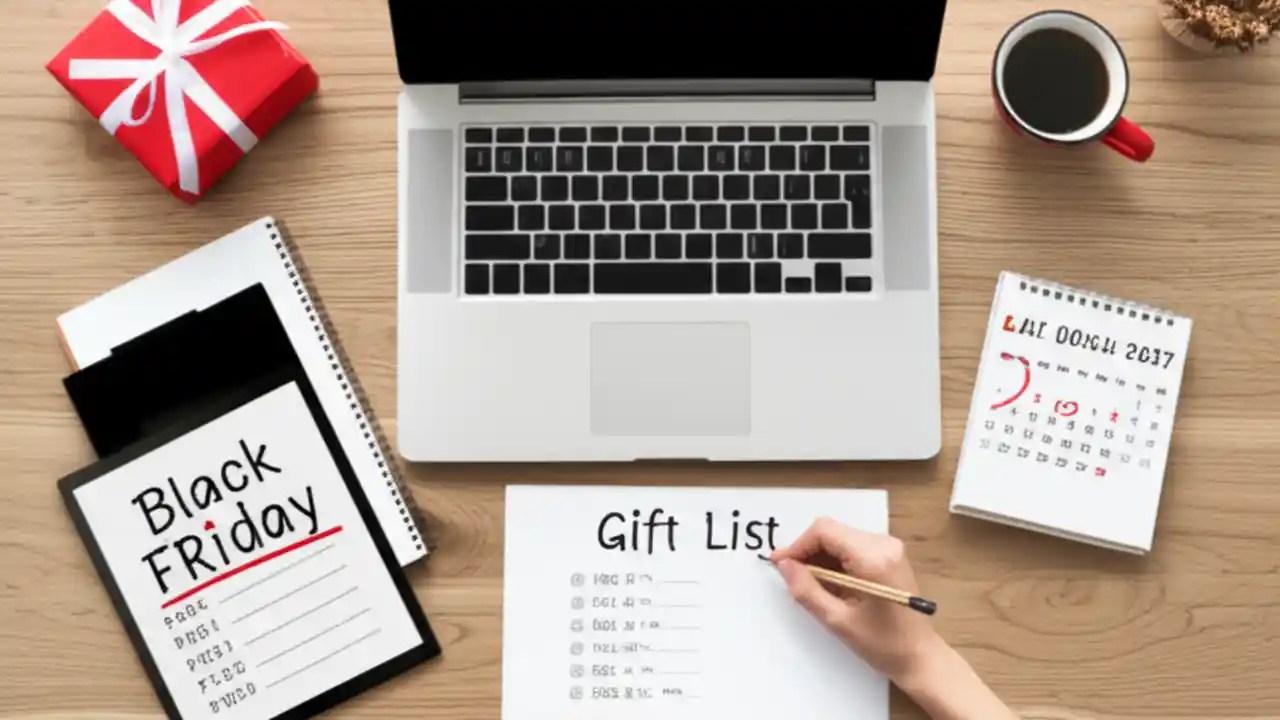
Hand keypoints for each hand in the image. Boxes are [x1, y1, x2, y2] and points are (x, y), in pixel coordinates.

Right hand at [770, 518, 941, 684]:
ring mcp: (889, 548)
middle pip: (832, 532)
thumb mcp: (838, 620)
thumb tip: (784, 566)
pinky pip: (852, 547)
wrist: (920, 656)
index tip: (781, 564)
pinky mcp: (889, 555)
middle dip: (808, 552)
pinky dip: (835, 561)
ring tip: (811, 585)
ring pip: (840, 538)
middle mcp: (884, 544)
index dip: (798, 545)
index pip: (825, 531)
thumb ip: (807, 590)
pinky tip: (830, 584)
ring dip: (820, 558)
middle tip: (792, 577)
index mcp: (874, 558)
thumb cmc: (884, 644)